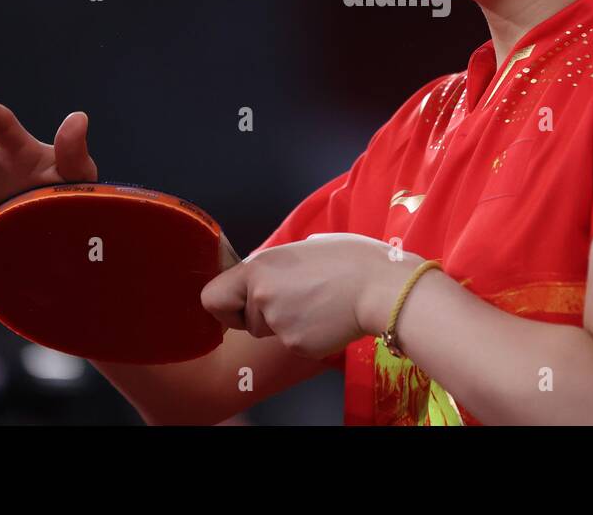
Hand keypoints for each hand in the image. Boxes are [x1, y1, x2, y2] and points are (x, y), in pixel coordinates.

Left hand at [200, 234, 422, 361]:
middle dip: (263, 316)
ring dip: (288, 323)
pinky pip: (295, 343)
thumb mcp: (303, 247)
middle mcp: (262, 297)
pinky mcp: (298, 345)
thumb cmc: (350, 258)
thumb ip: (275, 264)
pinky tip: (330, 317)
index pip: (211, 298)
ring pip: (272, 332)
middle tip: (296, 300)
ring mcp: (280, 325)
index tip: (240, 306)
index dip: (226, 305)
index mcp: (259, 268)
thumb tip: (266, 275)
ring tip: (320, 303)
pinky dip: (309, 335)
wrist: (381, 287)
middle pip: (245, 320)